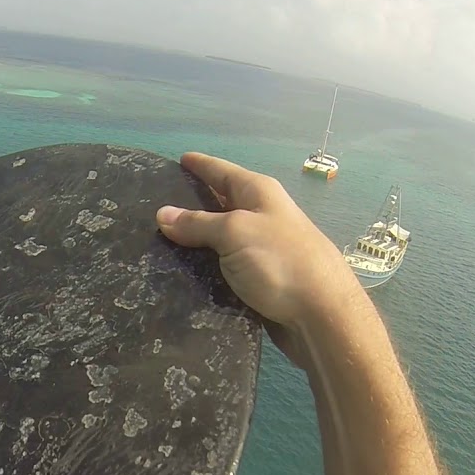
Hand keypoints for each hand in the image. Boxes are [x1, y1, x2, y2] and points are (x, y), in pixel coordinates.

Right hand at [156, 152, 361, 358]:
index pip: (223, 171)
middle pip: (221, 204)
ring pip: (220, 239)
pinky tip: (182, 274)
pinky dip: (205, 268)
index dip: (201, 165)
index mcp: (259, 194)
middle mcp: (262, 217)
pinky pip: (225, 267)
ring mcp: (262, 250)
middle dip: (191, 204)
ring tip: (157, 243)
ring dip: (195, 241)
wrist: (321, 314)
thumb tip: (162, 214)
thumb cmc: (280, 261)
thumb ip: (198, 223)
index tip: (178, 159)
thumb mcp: (235, 232)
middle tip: (153, 207)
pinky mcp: (259, 280)